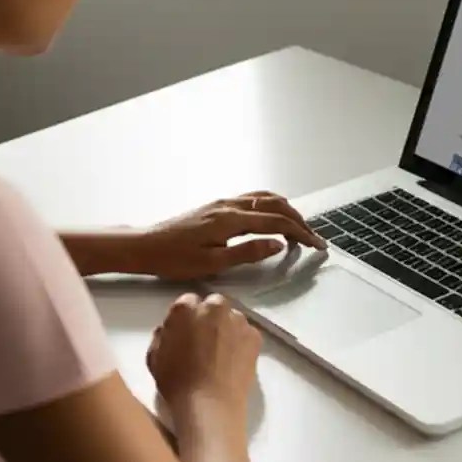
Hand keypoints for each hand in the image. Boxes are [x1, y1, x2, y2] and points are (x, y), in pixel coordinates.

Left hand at [135, 192, 325, 280]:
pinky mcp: (217, 205)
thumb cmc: (174, 259)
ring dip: (287, 209)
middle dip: (299, 220)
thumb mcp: (212, 263)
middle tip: (314, 237)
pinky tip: (273, 214)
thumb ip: (247, 253)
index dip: (300, 233)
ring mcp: (223, 202)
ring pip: (265, 197)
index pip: (276, 222)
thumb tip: (277, 244)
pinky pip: (253, 197)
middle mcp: (230, 205)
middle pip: (275, 205)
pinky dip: (271, 204)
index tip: (317, 245)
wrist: (145, 246)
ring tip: (299, 226)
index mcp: (231, 220)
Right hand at [147, 293, 262, 421]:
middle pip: (212, 305)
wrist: (210, 403)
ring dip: (226, 328)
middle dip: (208, 317)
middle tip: (204, 340)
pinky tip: (233, 359)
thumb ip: (162, 334)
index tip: (185, 332)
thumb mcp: (154, 356)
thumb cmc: (176, 381)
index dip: (186, 318)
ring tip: (221, 352)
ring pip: (231, 317)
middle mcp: (214, 306)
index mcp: (186, 308)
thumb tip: (169, 329)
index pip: (186, 302)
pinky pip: (245, 333)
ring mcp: (238, 319)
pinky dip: (240, 341)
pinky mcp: (255, 335)